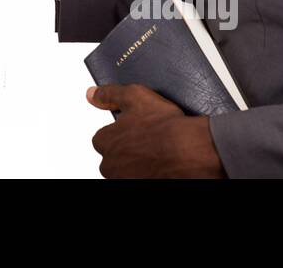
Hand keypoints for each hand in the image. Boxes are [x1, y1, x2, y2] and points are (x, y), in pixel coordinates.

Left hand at [87, 84, 227, 177]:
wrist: (189, 151)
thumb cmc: (164, 126)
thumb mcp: (134, 96)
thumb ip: (109, 94)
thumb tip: (92, 94)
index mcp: (104, 142)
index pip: (103, 138)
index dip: (120, 132)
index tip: (134, 129)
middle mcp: (110, 165)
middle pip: (114, 157)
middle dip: (127, 151)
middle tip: (148, 141)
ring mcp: (125, 180)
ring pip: (127, 171)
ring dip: (137, 164)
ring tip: (157, 153)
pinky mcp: (141, 188)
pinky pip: (141, 179)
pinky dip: (149, 174)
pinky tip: (161, 166)